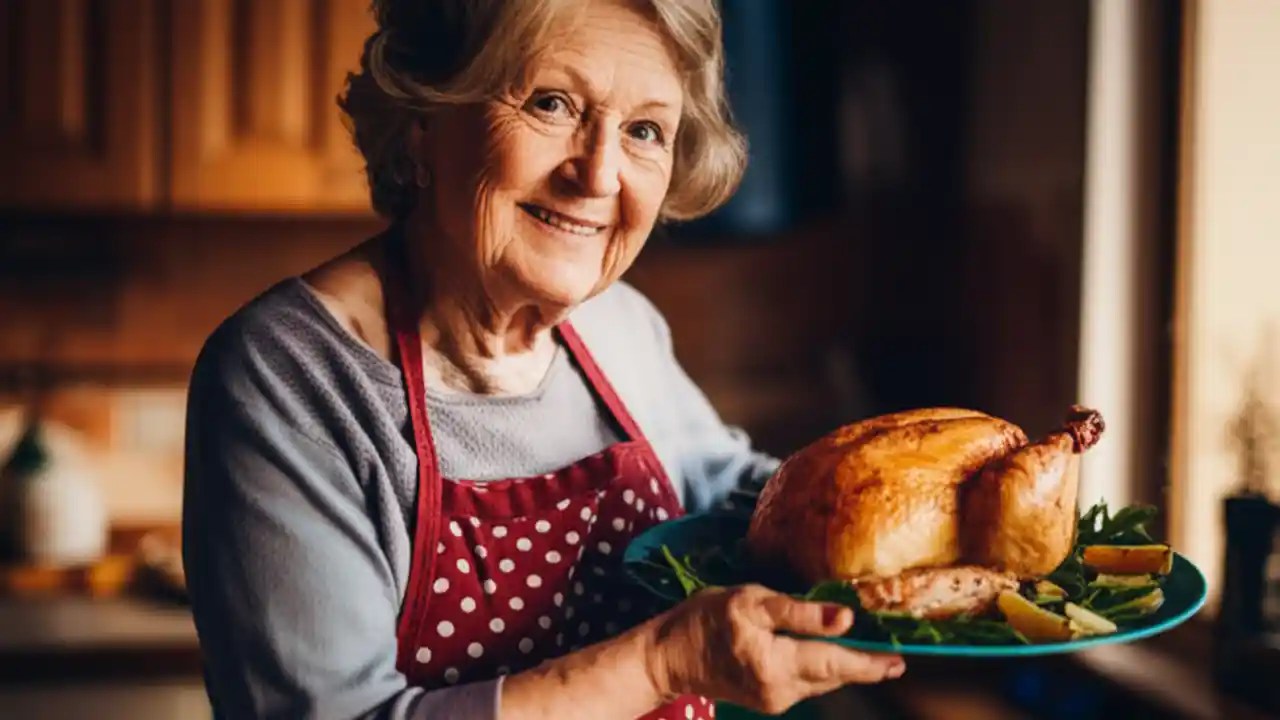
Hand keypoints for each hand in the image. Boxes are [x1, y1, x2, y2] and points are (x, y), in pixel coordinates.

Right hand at [644, 584, 904, 714]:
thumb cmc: (706, 619)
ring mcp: (774, 700)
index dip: (871, 663)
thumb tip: (846, 618)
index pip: (837, 664)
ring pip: (820, 680)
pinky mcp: (767, 700)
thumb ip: (799, 612)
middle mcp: (781, 690)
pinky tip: (822, 652)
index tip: (899, 662)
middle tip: (891, 655)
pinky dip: (817, 667)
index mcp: (778, 664)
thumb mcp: (752, 602)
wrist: (668, 656)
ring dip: (840, 665)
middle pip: (833, 675)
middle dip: (861, 664)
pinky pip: (804, 683)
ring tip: (862, 650)